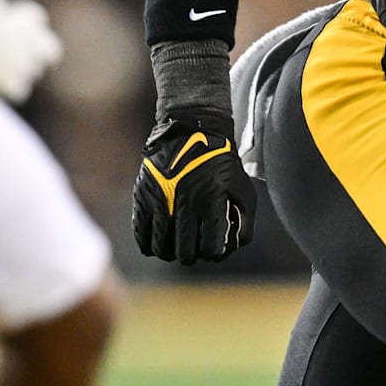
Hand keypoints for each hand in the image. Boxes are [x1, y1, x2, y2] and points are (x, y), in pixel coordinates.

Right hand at [132, 107, 255, 263]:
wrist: (192, 130)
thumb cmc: (221, 163)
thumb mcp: (243, 187)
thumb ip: (245, 221)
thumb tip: (234, 248)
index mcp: (212, 201)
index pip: (211, 249)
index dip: (214, 254)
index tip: (214, 248)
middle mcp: (185, 203)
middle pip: (185, 254)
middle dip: (192, 255)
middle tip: (194, 248)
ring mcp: (161, 200)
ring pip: (161, 249)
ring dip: (171, 253)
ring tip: (177, 244)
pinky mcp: (143, 196)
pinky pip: (141, 236)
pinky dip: (149, 245)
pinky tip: (159, 239)